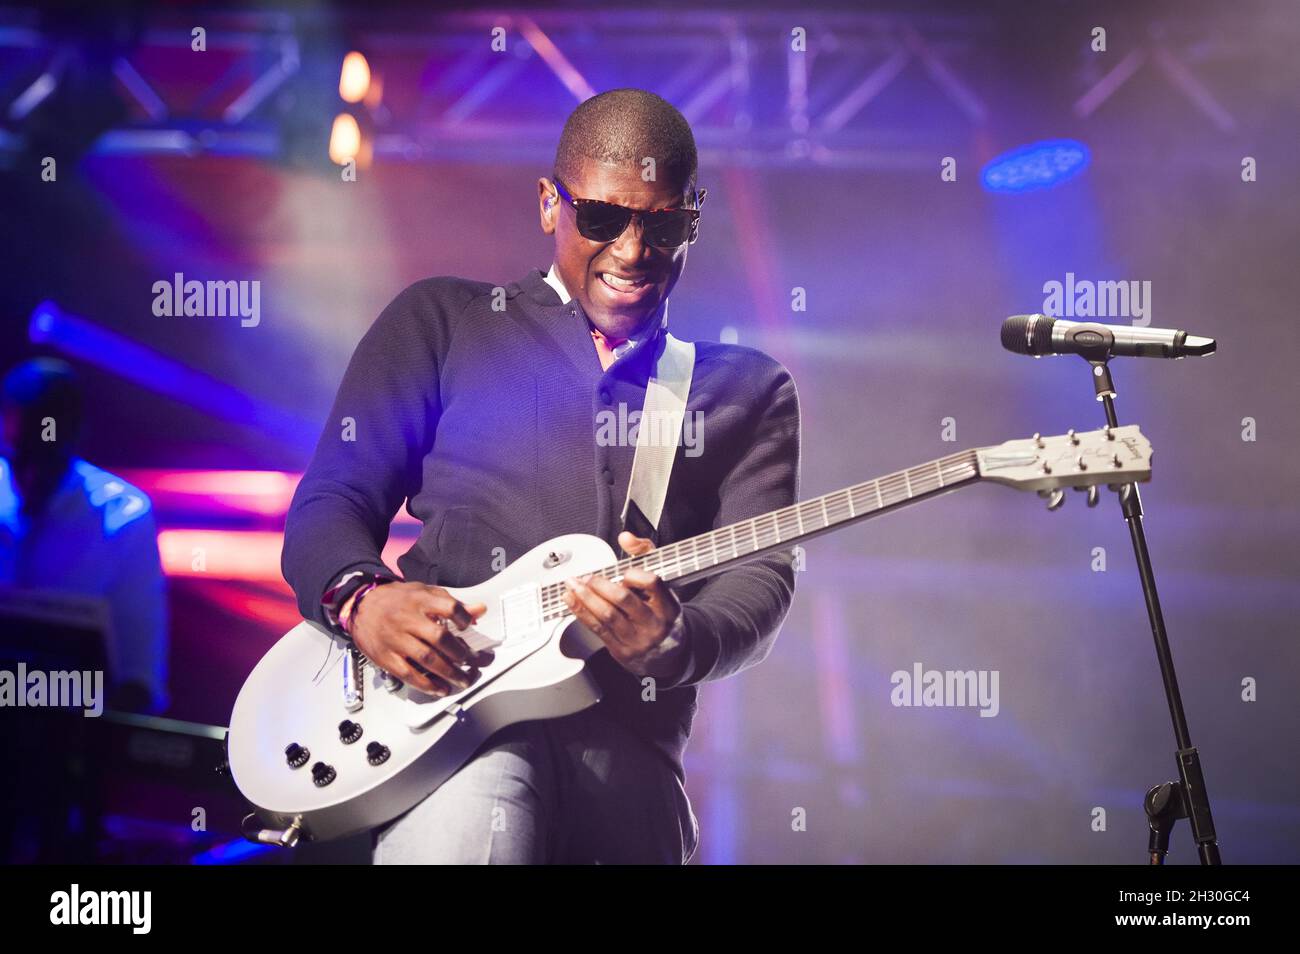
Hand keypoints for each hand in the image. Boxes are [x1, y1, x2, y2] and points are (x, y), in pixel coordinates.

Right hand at [349, 582, 492, 696]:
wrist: (360, 606)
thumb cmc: (396, 600)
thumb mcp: (423, 592)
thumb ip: (451, 602)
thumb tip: (478, 611)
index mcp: (420, 600)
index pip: (449, 607)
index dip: (463, 618)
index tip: (469, 627)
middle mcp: (408, 618)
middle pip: (440, 637)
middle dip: (461, 653)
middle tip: (474, 662)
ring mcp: (395, 638)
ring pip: (427, 658)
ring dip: (449, 672)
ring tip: (463, 680)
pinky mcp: (385, 656)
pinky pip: (408, 673)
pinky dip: (426, 684)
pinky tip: (439, 688)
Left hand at [563, 531, 686, 677]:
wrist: (669, 654)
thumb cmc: (662, 613)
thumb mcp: (661, 585)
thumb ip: (644, 555)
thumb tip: (625, 537)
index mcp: (667, 605)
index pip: (652, 583)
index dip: (634, 574)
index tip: (624, 573)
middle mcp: (654, 623)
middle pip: (624, 599)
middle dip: (600, 585)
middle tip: (587, 577)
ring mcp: (637, 639)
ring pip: (607, 615)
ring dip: (585, 597)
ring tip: (573, 584)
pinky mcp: (621, 650)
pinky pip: (597, 629)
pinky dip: (581, 612)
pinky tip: (572, 600)